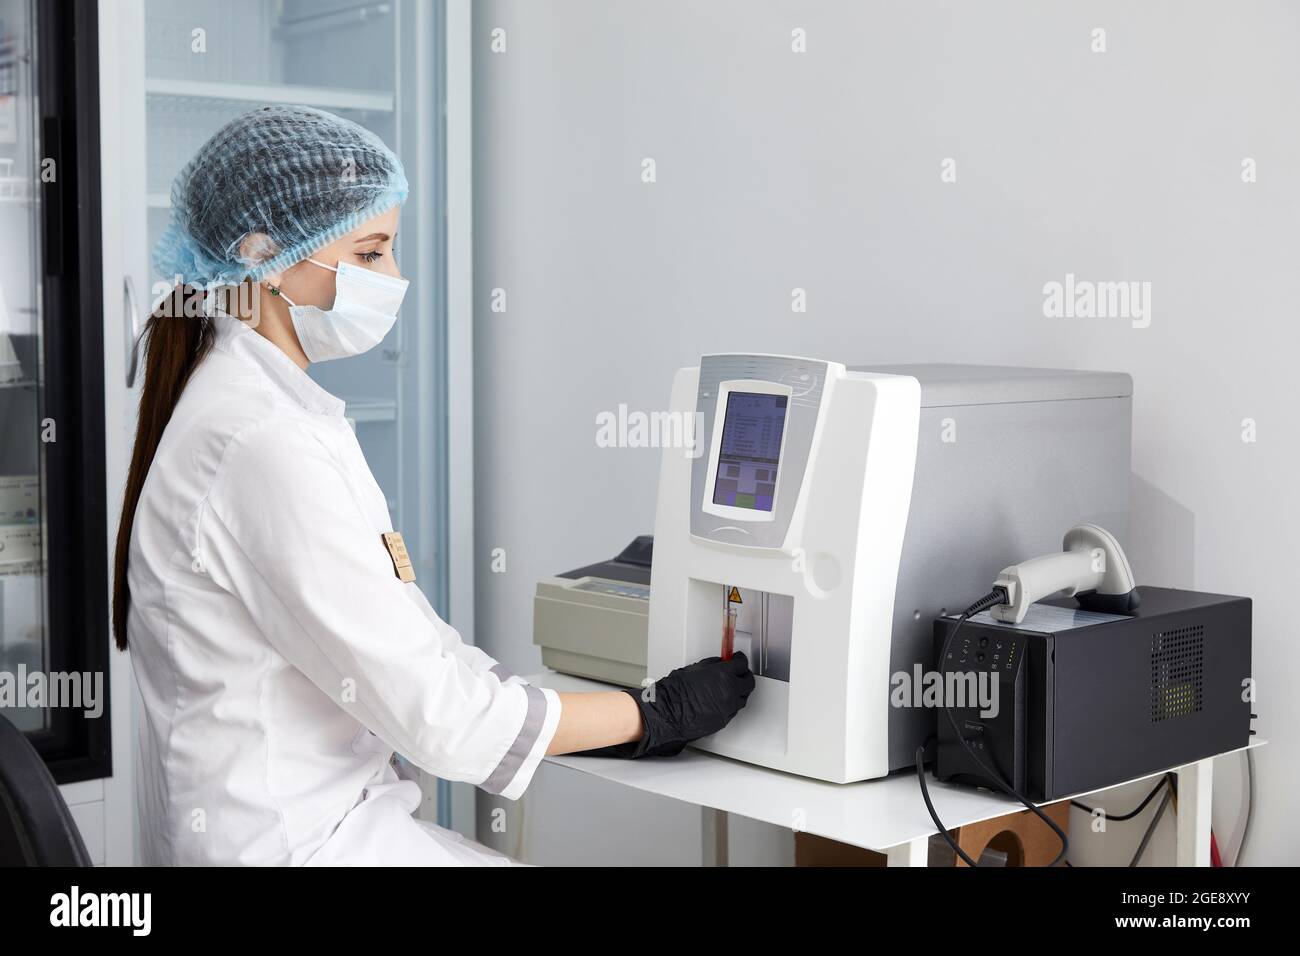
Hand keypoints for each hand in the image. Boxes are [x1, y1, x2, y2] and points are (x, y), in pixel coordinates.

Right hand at [581, 654, 755, 758]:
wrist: (666, 713)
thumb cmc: (674, 692)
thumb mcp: (694, 669)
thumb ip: (712, 666)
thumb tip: (720, 664)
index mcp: (723, 675)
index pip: (741, 664)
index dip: (740, 660)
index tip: (737, 659)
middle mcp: (729, 692)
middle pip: (748, 682)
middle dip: (744, 676)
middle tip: (739, 673)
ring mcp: (728, 708)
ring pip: (742, 698)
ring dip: (739, 691)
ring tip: (731, 687)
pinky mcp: (723, 721)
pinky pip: (733, 710)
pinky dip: (731, 704)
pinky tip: (723, 700)